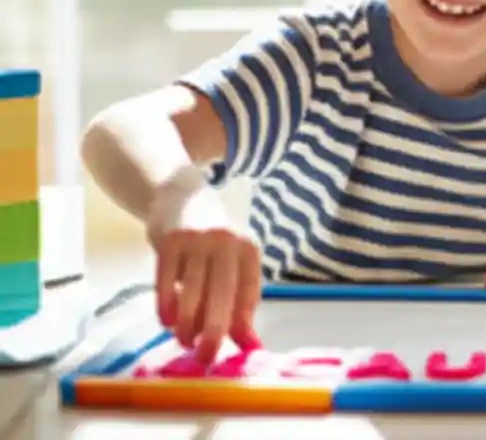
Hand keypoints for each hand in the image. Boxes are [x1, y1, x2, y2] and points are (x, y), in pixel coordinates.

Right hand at [154, 216, 261, 364]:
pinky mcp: (170, 240)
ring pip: (193, 291)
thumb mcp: (231, 264)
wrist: (180, 198)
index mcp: (248, 250)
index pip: (249, 292)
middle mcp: (226, 243)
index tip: (242, 349)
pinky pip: (166, 280)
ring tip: (184, 341)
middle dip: (214, 331)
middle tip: (206, 358)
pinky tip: (167, 322)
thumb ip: (238, 300)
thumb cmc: (211, 244)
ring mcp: (197, 240)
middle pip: (222, 294)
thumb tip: (248, 343)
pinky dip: (166, 305)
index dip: (244, 322)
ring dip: (187, 323)